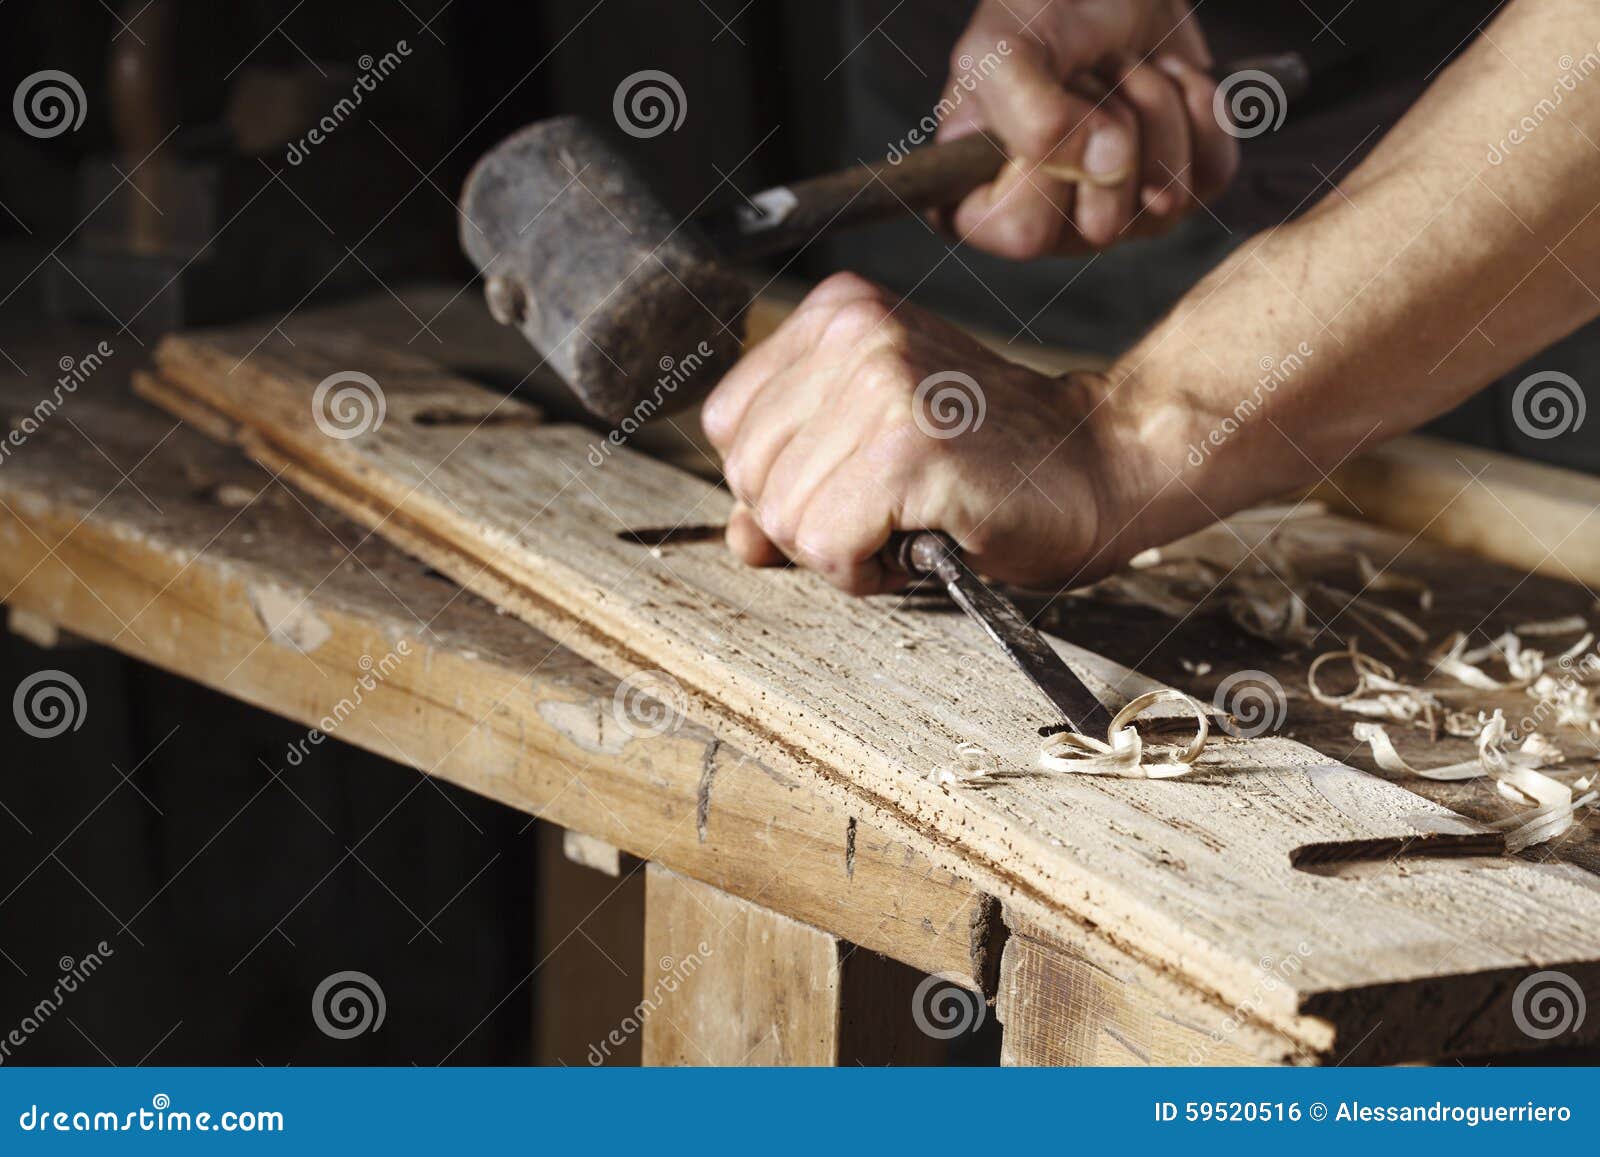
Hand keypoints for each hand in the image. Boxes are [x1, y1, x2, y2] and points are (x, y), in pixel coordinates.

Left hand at [702, 273, 1152, 594]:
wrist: (1099, 465)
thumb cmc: (994, 461)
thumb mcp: (874, 452)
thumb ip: (794, 481)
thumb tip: (738, 537)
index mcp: (836, 312)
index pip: (728, 422)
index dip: (780, 479)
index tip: (852, 483)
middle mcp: (852, 333)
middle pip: (746, 472)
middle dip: (804, 520)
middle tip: (886, 511)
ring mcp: (880, 385)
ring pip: (780, 516)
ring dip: (840, 549)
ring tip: (908, 522)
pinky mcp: (907, 450)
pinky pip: (826, 546)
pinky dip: (865, 571)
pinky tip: (920, 540)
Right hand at [937, 0, 1237, 255]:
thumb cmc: (1036, 17)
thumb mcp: (1002, 52)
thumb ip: (1030, 115)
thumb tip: (1106, 163)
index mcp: (984, 207)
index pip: (1024, 231)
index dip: (1048, 162)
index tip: (1050, 96)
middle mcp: (1051, 228)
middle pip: (1103, 221)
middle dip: (1109, 124)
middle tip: (1088, 76)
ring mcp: (1120, 217)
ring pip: (1166, 195)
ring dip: (1152, 105)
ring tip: (1120, 69)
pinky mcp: (1181, 187)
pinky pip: (1212, 172)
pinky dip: (1197, 106)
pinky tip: (1164, 77)